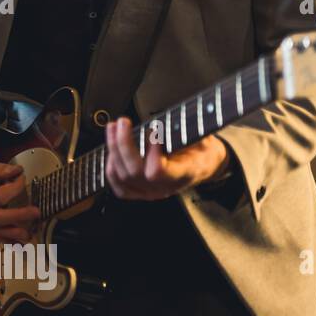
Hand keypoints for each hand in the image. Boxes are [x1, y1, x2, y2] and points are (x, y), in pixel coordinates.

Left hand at [104, 116, 230, 199]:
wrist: (204, 165)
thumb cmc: (202, 149)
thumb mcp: (201, 137)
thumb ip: (183, 132)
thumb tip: (164, 123)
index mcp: (184, 173)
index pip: (159, 171)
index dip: (151, 152)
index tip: (152, 131)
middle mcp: (165, 187)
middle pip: (134, 172)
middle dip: (124, 144)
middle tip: (122, 122)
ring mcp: (151, 193)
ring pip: (123, 176)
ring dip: (114, 150)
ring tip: (113, 128)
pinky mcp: (141, 193)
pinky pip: (119, 187)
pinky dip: (111, 169)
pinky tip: (111, 152)